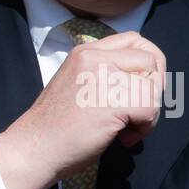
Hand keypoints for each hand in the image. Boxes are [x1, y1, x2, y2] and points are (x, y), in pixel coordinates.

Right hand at [0, 30, 165, 188]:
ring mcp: (102, 77)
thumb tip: (146, 81)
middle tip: (139, 112)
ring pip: (153, 88)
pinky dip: (144, 127)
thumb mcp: (79, 85)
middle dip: (154, 89)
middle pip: (151, 59)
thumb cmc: (57, 127)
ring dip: (149, 114)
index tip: (142, 89)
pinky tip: (124, 138)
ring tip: (128, 129)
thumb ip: (107, 75)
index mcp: (86, 52)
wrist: (34, 149)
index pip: (135, 40)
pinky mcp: (111, 101)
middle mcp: (94, 58)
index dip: (149, 65)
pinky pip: (150, 109)